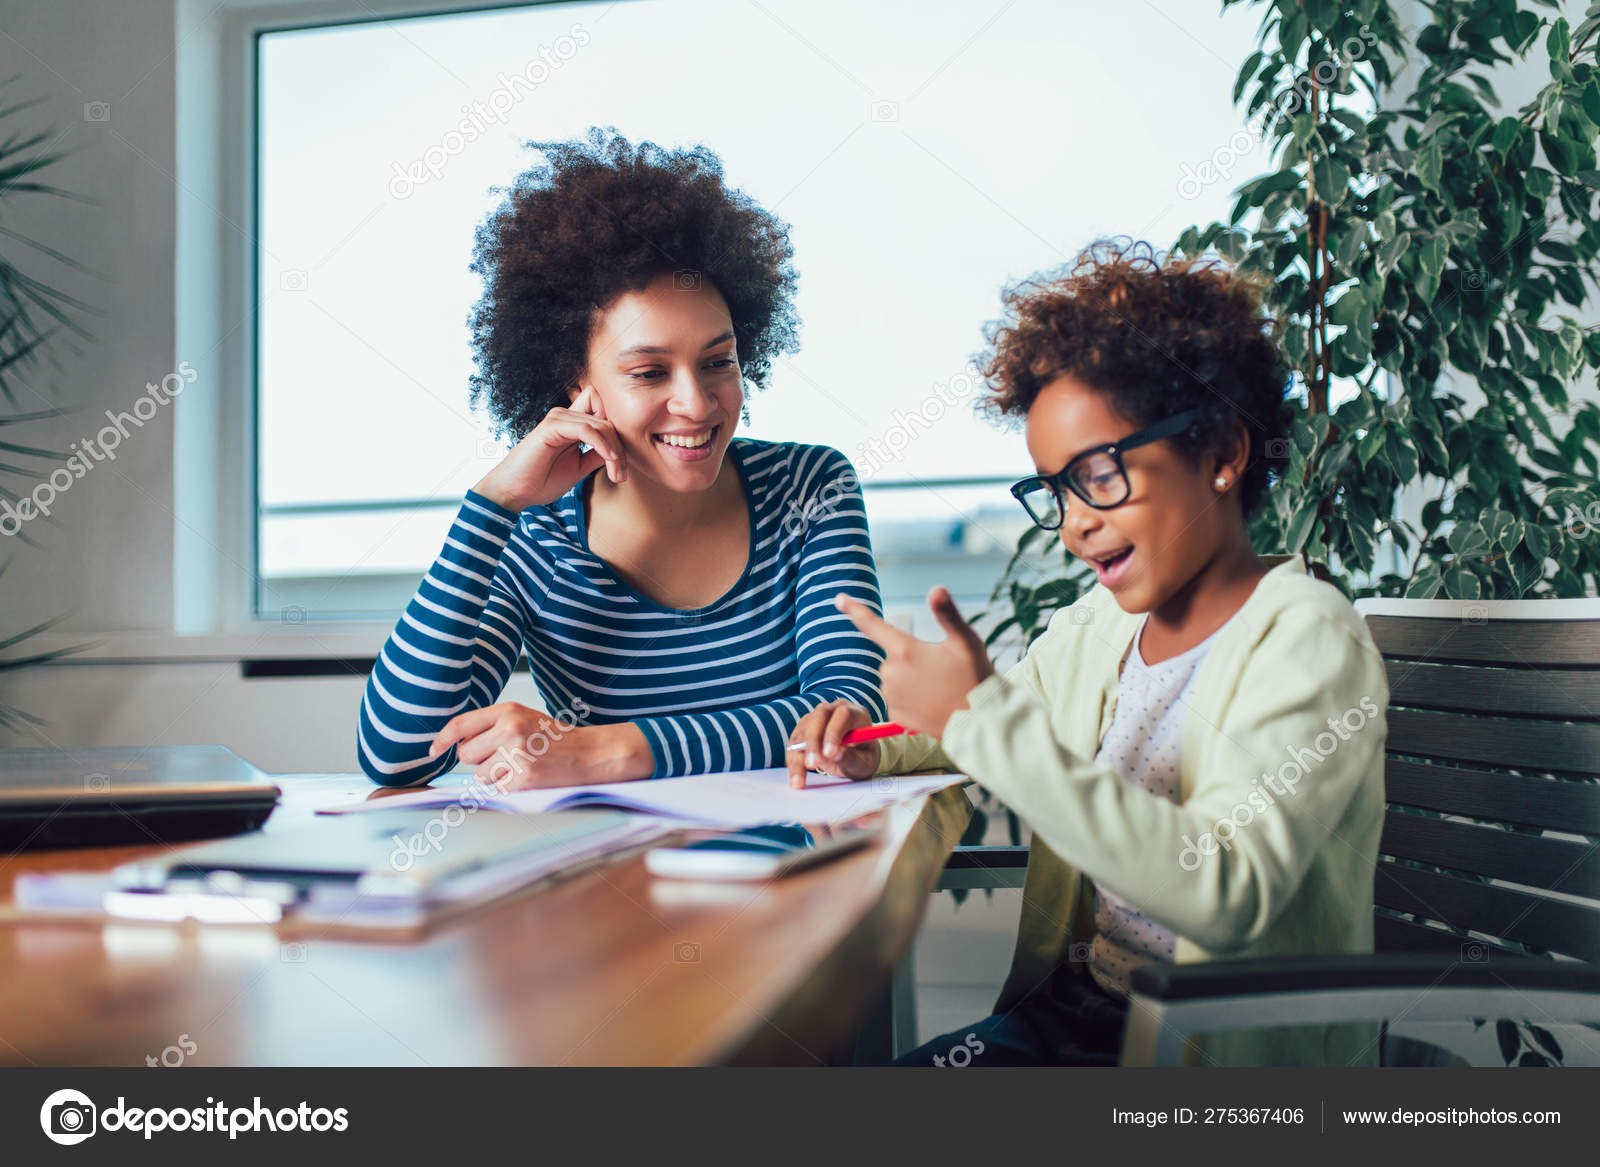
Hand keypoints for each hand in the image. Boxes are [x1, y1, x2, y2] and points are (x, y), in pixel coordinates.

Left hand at [428, 704, 650, 789]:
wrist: (591, 753)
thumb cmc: (557, 739)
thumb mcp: (524, 719)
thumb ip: (493, 726)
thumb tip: (458, 745)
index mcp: (508, 711)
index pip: (461, 725)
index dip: (443, 739)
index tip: (434, 750)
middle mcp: (509, 730)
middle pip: (466, 754)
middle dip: (478, 761)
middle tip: (503, 758)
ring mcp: (516, 754)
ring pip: (479, 775)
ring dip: (495, 776)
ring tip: (521, 766)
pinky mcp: (523, 777)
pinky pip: (497, 788)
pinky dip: (509, 787)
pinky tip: (529, 776)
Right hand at [473, 386, 625, 510]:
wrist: (514, 492)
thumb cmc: (541, 481)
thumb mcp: (579, 467)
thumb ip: (597, 455)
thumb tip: (618, 452)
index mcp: (571, 423)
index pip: (604, 412)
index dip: (617, 434)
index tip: (620, 465)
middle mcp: (565, 415)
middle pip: (608, 418)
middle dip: (621, 447)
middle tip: (620, 475)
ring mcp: (558, 418)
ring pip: (602, 424)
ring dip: (615, 451)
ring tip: (616, 474)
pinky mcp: (552, 426)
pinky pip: (588, 430)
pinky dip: (603, 445)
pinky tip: (608, 461)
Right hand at [786, 700, 879, 788]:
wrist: (855, 756)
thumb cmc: (863, 757)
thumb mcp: (864, 762)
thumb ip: (852, 758)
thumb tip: (835, 754)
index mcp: (855, 713)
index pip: (843, 714)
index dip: (834, 732)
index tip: (830, 754)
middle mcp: (833, 710)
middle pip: (818, 717)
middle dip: (813, 742)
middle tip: (812, 765)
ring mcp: (815, 718)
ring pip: (802, 731)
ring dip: (798, 756)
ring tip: (799, 780)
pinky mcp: (802, 730)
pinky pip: (794, 743)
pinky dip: (793, 761)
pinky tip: (795, 777)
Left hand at [837, 586, 994, 738]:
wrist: (980, 722)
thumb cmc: (975, 677)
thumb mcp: (966, 641)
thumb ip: (947, 614)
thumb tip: (936, 588)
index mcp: (905, 650)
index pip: (872, 625)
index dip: (854, 609)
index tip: (839, 598)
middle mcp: (892, 672)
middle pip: (892, 655)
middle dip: (910, 658)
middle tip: (940, 669)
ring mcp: (892, 696)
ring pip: (894, 678)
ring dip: (910, 678)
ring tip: (939, 687)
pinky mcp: (894, 715)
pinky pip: (897, 698)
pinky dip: (910, 698)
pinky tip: (931, 702)